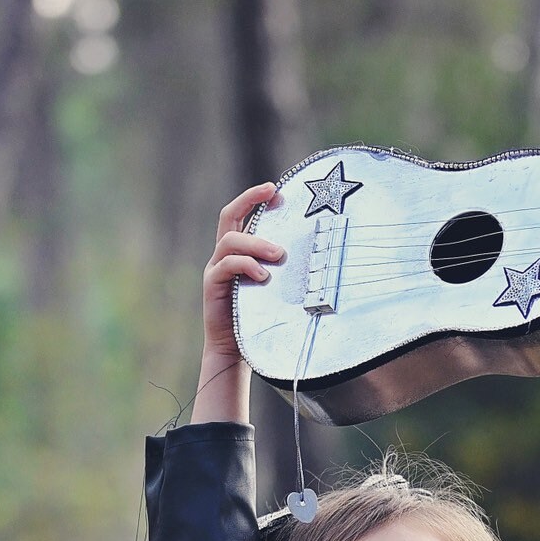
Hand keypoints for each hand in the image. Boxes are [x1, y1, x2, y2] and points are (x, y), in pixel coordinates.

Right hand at [191, 183, 285, 423]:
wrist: (236, 352)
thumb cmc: (261, 319)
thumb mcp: (278, 289)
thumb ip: (288, 271)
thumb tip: (325, 258)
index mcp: (238, 252)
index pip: (241, 215)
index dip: (254, 198)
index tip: (275, 188)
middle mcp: (224, 256)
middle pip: (228, 216)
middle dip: (249, 200)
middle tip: (273, 194)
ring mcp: (216, 270)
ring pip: (230, 241)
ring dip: (256, 243)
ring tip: (277, 255)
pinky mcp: (213, 286)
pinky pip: (226, 266)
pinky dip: (246, 266)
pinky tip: (263, 276)